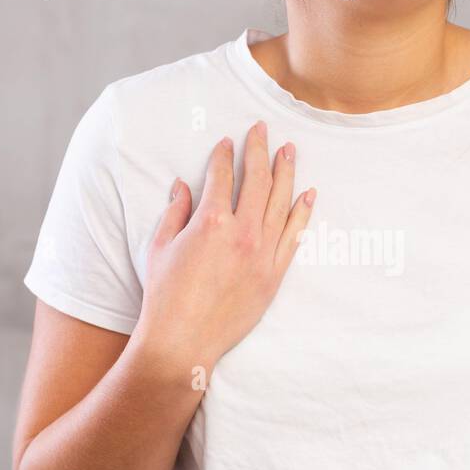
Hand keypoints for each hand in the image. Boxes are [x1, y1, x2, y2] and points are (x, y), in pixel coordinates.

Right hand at [135, 121, 315, 375]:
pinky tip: (308, 194)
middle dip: (260, 149)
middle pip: (256, 180)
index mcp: (210, 222)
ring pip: (280, 202)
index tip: (227, 143)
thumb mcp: (160, 247)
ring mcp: (262, 253)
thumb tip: (182, 187)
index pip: (221, 177)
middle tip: (263, 129)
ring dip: (286, 172)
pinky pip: (294, 236)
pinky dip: (302, 213)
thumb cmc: (164, 295)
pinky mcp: (274, 274)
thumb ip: (175, 212)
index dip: (224, 155)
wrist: (184, 340)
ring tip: (289, 150)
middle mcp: (241, 232)